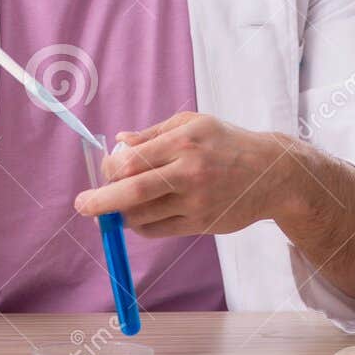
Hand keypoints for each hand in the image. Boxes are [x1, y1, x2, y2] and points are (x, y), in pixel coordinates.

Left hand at [72, 112, 303, 236]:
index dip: (109, 169)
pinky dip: (141, 225)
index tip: (102, 172)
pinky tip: (139, 216)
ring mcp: (196, 201)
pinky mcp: (201, 223)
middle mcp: (189, 172)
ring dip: (121, 214)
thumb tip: (118, 143)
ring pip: (142, 216)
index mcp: (184, 141)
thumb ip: (153, 134)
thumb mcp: (194, 124)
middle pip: (132, 193)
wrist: (272, 174)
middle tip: (82, 206)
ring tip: (116, 208)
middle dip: (99, 201)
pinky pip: (158, 230)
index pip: (132, 160)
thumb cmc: (227, 143)